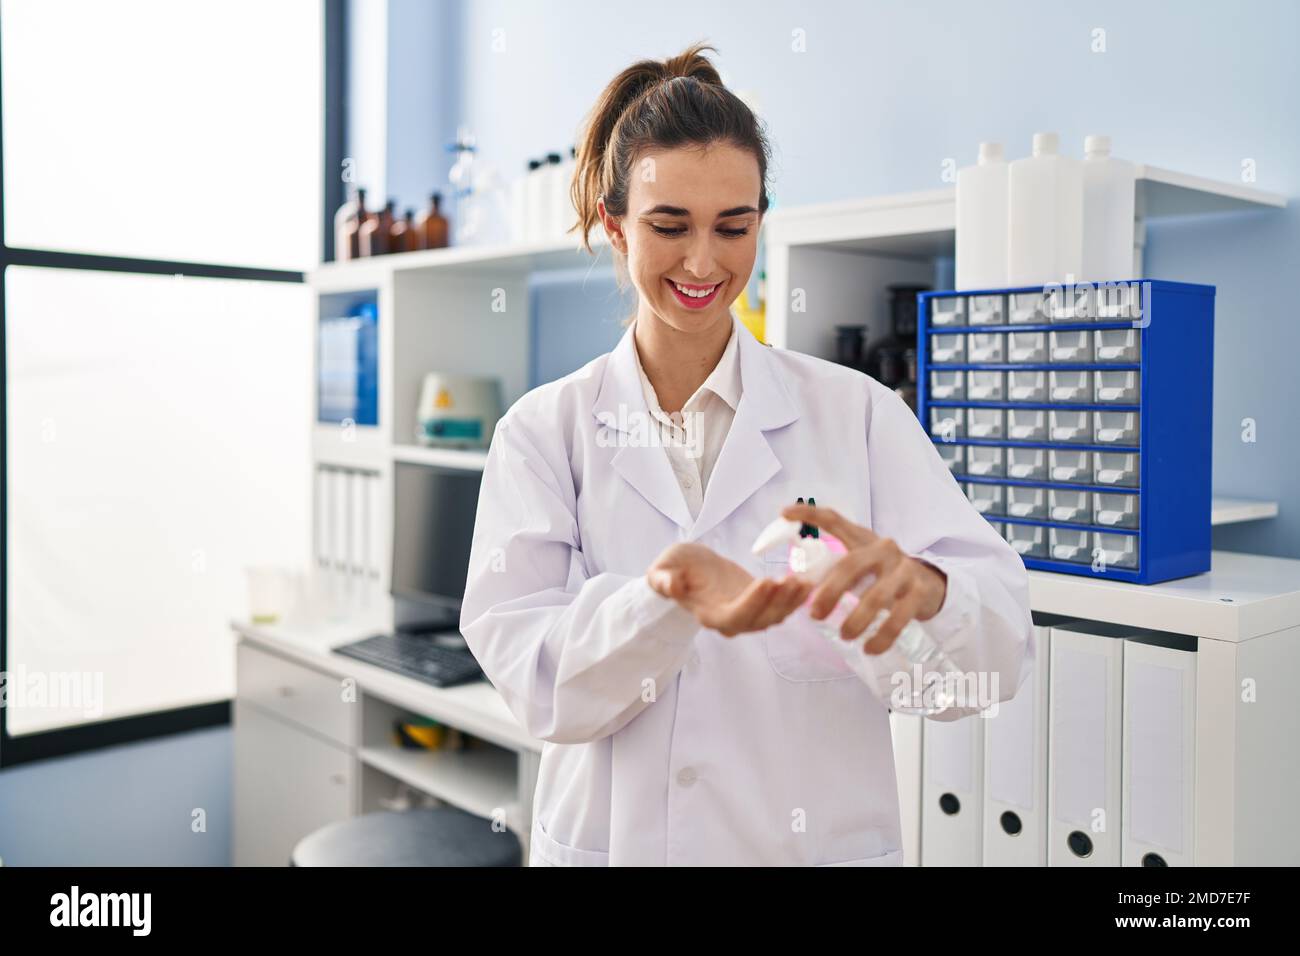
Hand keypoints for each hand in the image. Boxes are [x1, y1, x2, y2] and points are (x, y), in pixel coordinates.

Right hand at [647, 542, 812, 636]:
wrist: (687, 569)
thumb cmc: (674, 567)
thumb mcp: (663, 568)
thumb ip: (664, 580)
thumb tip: (672, 586)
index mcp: (709, 614)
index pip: (733, 616)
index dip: (752, 602)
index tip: (766, 581)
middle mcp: (730, 621)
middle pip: (759, 620)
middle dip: (779, 602)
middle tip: (792, 580)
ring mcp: (748, 614)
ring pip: (774, 616)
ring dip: (791, 601)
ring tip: (804, 581)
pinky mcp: (760, 603)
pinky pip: (781, 606)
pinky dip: (795, 597)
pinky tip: (807, 582)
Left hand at [781, 504, 947, 654]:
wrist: (928, 583)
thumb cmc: (882, 573)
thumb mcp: (861, 560)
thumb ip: (833, 565)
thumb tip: (794, 582)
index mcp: (863, 539)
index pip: (835, 520)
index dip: (809, 514)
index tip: (783, 513)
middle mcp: (884, 549)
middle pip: (852, 566)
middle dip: (830, 591)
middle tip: (814, 614)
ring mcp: (904, 570)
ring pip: (877, 597)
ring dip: (857, 620)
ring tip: (844, 636)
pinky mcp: (919, 593)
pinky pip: (899, 618)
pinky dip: (882, 636)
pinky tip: (869, 648)